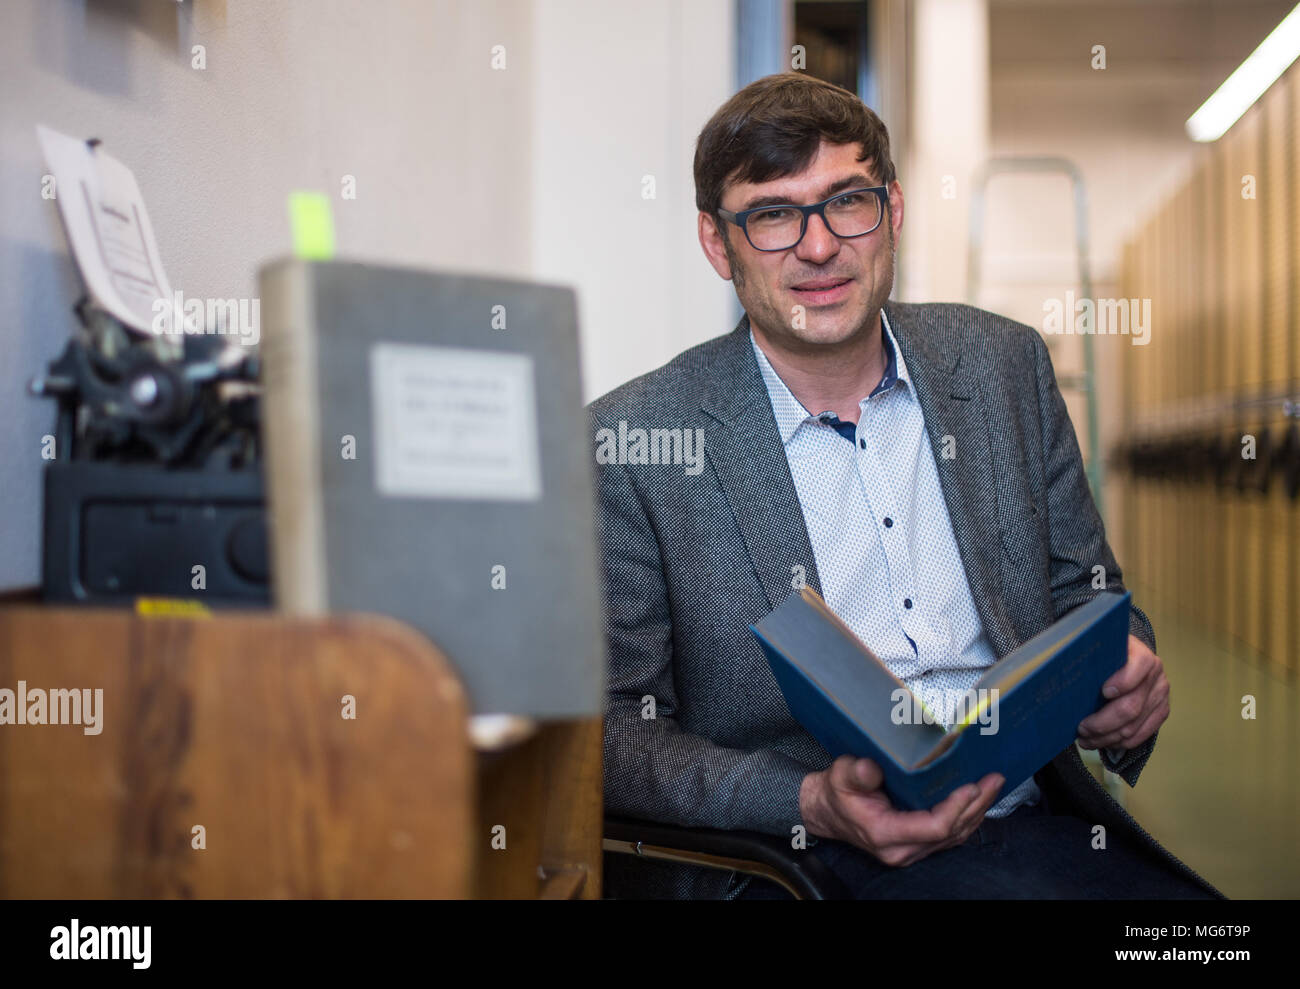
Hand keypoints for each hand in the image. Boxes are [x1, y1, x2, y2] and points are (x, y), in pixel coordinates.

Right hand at [798, 756, 1004, 866]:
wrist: (827, 811)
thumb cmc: (836, 792)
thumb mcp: (840, 775)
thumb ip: (856, 773)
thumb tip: (871, 768)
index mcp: (884, 833)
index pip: (932, 827)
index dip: (955, 808)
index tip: (971, 786)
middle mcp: (901, 849)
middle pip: (951, 833)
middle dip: (976, 805)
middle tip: (993, 779)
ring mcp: (911, 851)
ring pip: (955, 836)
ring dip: (977, 811)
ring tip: (993, 785)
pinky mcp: (917, 845)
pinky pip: (950, 835)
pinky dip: (967, 816)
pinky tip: (977, 799)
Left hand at [1076, 634, 1168, 751]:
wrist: (1129, 658)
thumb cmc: (1107, 656)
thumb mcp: (1101, 649)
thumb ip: (1091, 658)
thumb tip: (1063, 673)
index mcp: (1141, 655)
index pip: (1137, 667)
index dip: (1122, 682)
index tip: (1103, 692)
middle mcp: (1156, 676)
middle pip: (1131, 707)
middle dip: (1102, 723)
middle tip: (1081, 729)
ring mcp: (1160, 696)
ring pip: (1133, 727)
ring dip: (1106, 738)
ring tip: (1086, 739)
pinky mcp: (1161, 712)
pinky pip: (1141, 736)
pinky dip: (1119, 743)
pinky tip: (1102, 742)